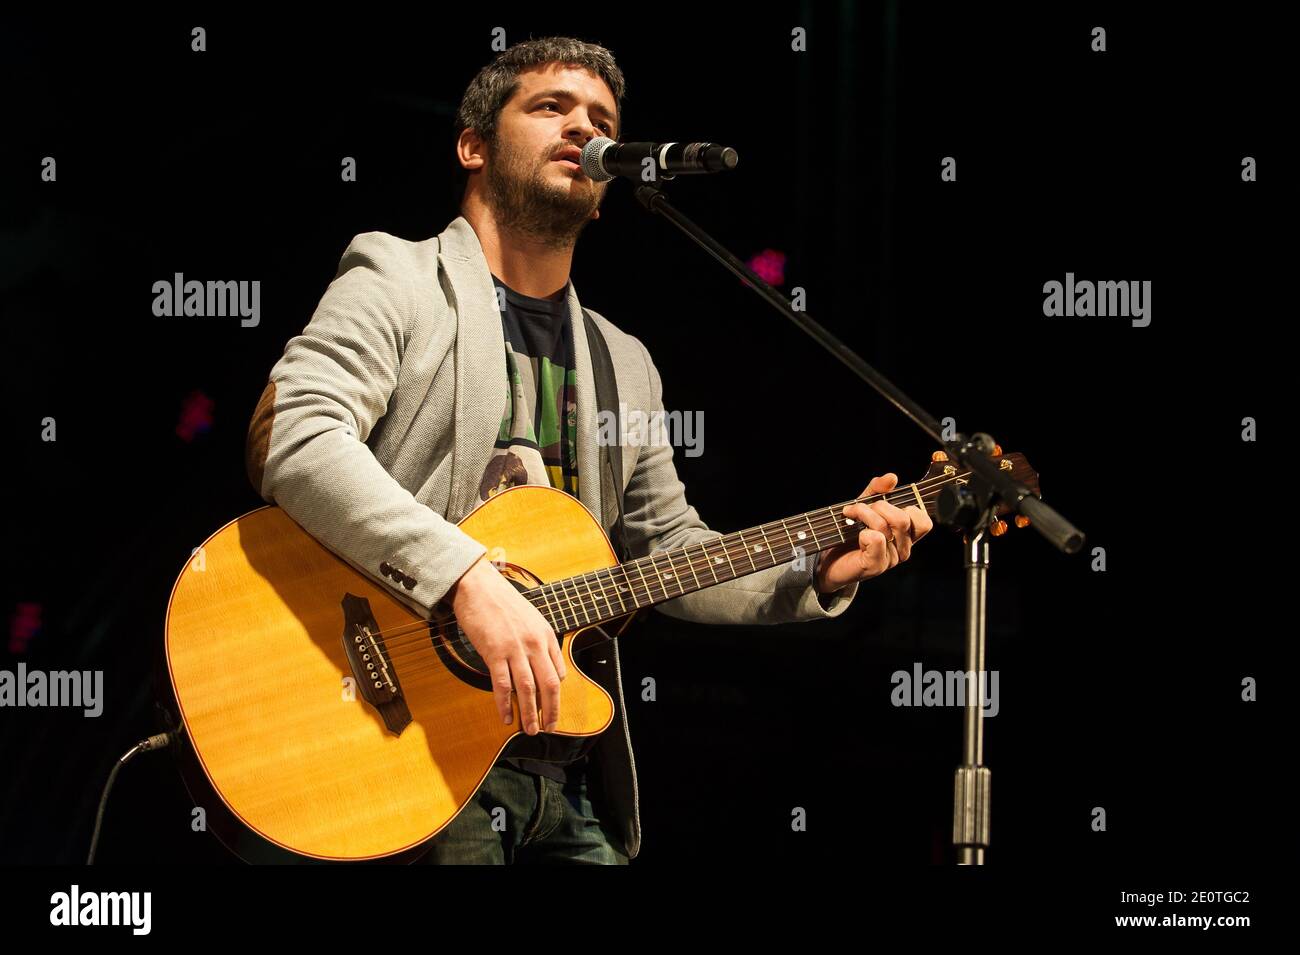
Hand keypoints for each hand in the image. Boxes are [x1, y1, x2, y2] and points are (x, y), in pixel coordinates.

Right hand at [445, 556, 565, 734]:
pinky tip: (506, 717)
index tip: (551, 709)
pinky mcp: (494, 652)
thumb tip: (548, 667)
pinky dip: (505, 704)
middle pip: (549, 685)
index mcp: (546, 635)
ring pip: (527, 689)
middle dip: (550, 711)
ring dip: (530, 713)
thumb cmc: (501, 601)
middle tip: (548, 727)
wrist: (477, 585)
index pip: (558, 672)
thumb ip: (540, 642)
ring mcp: (515, 648)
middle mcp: (535, 643)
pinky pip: (502, 685)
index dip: (556, 696)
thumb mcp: (531, 618)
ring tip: (531, 730)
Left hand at [814, 472, 933, 593]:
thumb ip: (878, 490)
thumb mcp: (864, 505)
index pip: (924, 521)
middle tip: (859, 509)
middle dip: (878, 506)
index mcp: (906, 536)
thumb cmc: (848, 533)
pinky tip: (856, 537)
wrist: (827, 559)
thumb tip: (892, 477)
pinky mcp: (875, 566)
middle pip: (902, 519)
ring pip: (885, 526)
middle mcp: (902, 550)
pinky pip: (876, 539)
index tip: (884, 504)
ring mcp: (890, 560)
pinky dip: (862, 532)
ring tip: (850, 515)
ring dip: (863, 514)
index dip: (908, 507)